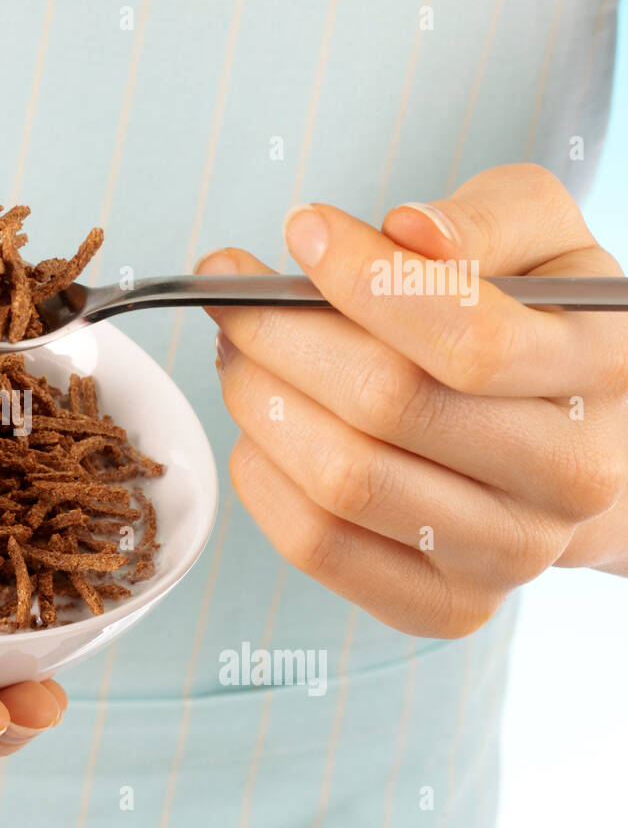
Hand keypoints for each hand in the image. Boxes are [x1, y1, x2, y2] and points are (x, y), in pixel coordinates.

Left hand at [200, 163, 627, 636]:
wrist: (584, 447)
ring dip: (261, 402)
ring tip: (239, 354)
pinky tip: (263, 425)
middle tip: (236, 298)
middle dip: (282, 336)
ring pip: (341, 481)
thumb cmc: (540, 325)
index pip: (469, 338)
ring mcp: (509, 556)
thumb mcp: (543, 238)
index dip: (365, 279)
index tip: (303, 229)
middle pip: (387, 406)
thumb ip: (485, 219)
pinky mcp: (447, 608)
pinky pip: (317, 545)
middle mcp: (570, 479)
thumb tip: (407, 230)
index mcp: (605, 372)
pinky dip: (263, 475)